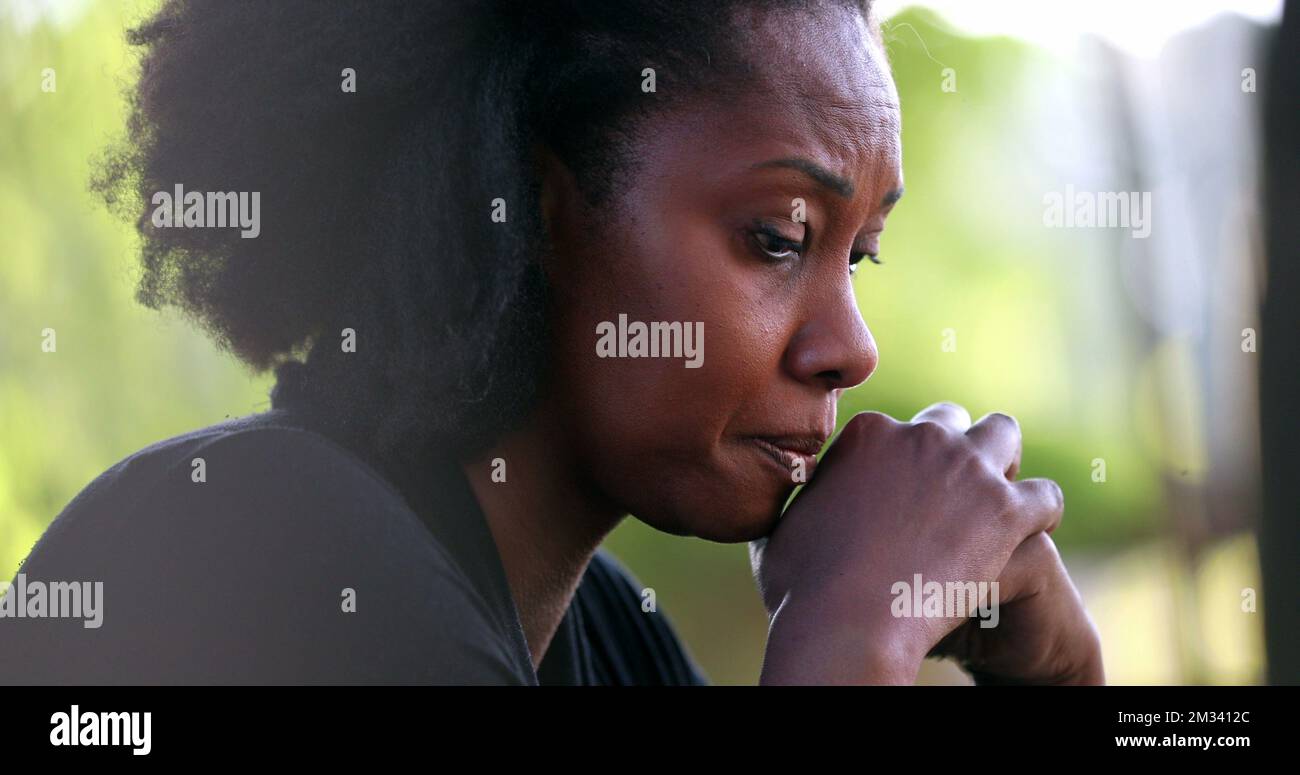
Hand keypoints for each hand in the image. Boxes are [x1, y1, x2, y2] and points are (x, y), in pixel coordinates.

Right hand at [753, 402, 1066, 683]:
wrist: (848, 622)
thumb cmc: (803, 588)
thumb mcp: (779, 532)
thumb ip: (794, 505)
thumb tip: (779, 504)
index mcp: (866, 433)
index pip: (896, 428)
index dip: (900, 462)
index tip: (902, 494)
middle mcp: (919, 436)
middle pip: (950, 420)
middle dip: (952, 449)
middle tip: (951, 495)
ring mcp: (967, 468)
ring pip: (1004, 434)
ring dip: (1003, 461)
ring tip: (997, 502)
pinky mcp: (1006, 509)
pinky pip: (1046, 495)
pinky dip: (1040, 514)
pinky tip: (1029, 537)